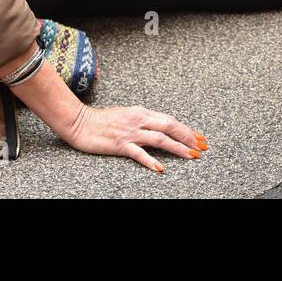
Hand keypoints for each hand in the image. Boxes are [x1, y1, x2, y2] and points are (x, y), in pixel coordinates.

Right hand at [61, 103, 207, 172]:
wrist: (79, 122)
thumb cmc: (100, 120)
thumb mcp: (126, 114)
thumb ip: (142, 119)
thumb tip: (157, 125)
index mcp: (141, 112)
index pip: (169, 119)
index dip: (186, 129)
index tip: (199, 137)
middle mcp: (139, 120)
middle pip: (170, 126)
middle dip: (188, 137)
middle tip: (202, 147)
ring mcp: (130, 132)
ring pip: (160, 138)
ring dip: (178, 148)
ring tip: (191, 156)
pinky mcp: (120, 144)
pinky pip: (139, 153)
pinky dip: (151, 161)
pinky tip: (160, 168)